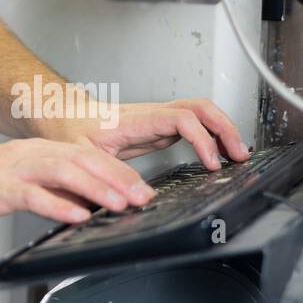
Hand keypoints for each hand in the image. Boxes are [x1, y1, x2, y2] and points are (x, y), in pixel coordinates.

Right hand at [0, 138, 156, 224]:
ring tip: (119, 204)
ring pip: (63, 172)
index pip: (86, 155)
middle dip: (117, 178)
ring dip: (96, 188)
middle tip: (142, 196)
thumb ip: (49, 188)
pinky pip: (32, 195)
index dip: (117, 172)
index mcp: (35, 151)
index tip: (142, 189)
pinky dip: (58, 205)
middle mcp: (28, 155)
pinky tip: (76, 215)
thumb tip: (84, 201)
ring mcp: (13, 170)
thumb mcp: (17, 181)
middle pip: (81, 159)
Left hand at [44, 97, 250, 169]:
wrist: (62, 115)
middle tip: (240, 156)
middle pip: (198, 106)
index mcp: (134, 120)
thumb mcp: (79, 154)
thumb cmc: (68, 130)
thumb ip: (102, 172)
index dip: (202, 138)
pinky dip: (211, 135)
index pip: (179, 118)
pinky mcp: (158, 126)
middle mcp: (149, 114)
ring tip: (238, 155)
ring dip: (222, 128)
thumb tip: (131, 195)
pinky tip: (217, 154)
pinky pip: (192, 124)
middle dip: (225, 127)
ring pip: (199, 111)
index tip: (213, 163)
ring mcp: (156, 118)